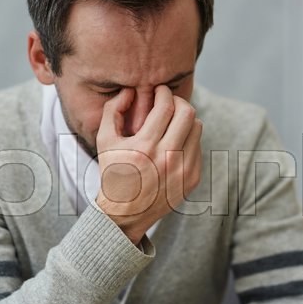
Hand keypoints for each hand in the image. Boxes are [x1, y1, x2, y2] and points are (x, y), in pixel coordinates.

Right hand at [95, 85, 202, 243]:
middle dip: (178, 101)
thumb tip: (129, 90)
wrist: (126, 213)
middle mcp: (167, 159)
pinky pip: (198, 146)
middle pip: (187, 113)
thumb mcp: (104, 141)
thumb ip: (113, 110)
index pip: (166, 108)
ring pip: (197, 128)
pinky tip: (174, 142)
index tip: (159, 90)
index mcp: (144, 148)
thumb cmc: (113, 172)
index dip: (163, 93)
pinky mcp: (192, 179)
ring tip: (171, 121)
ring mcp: (183, 170)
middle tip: (168, 102)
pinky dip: (188, 139)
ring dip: (185, 119)